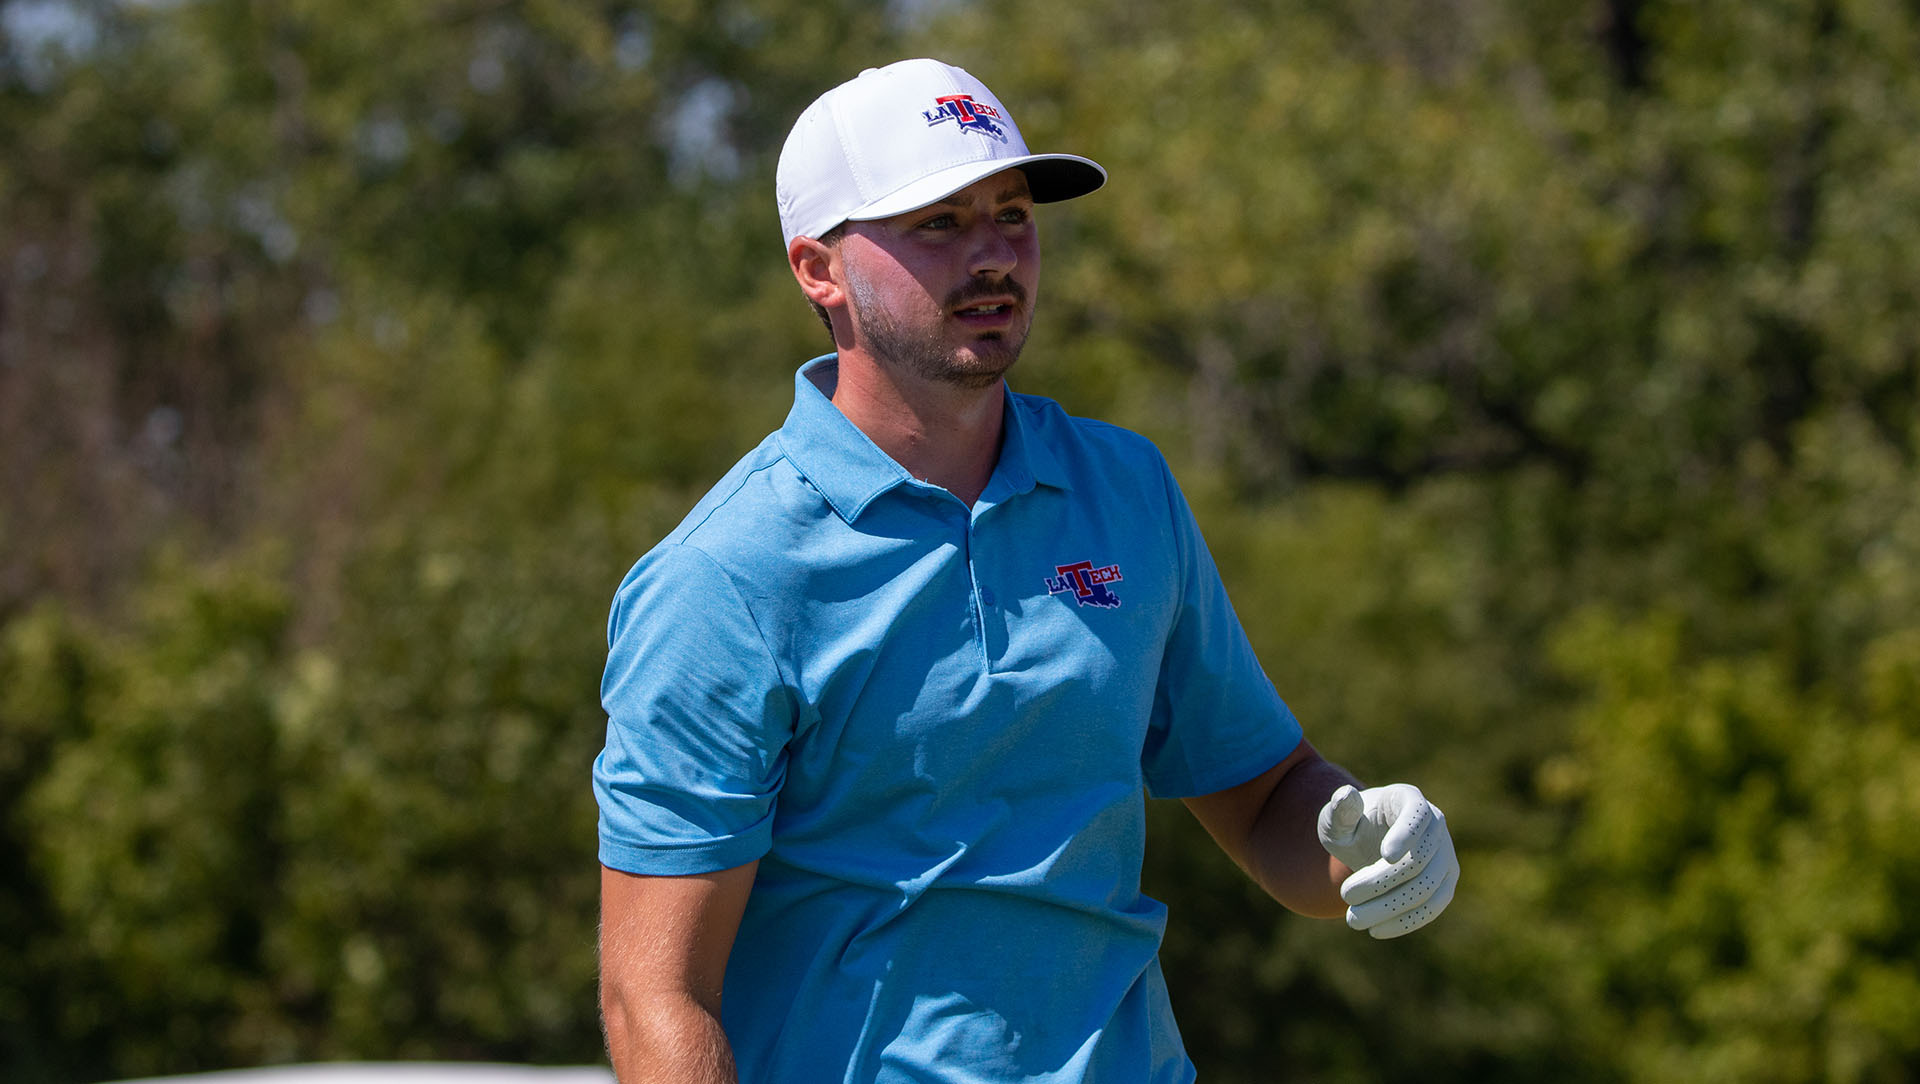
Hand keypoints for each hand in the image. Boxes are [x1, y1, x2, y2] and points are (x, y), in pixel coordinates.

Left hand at [1316, 783, 1457, 938]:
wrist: (1367, 843)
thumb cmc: (1351, 826)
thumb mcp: (1337, 819)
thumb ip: (1339, 812)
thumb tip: (1345, 795)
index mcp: (1409, 799)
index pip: (1417, 816)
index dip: (1406, 835)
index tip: (1385, 856)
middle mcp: (1435, 824)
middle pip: (1419, 860)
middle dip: (1381, 882)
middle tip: (1344, 896)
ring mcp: (1445, 854)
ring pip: (1427, 887)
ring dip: (1391, 907)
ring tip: (1354, 920)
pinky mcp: (1445, 882)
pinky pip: (1434, 906)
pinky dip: (1407, 921)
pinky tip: (1377, 930)